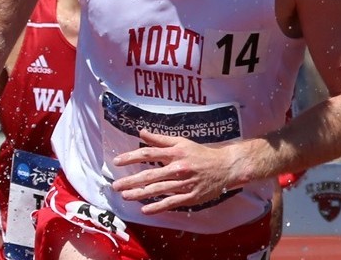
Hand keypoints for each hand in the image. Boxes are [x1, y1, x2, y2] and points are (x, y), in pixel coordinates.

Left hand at [111, 130, 237, 214]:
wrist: (225, 167)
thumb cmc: (201, 154)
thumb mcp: (182, 142)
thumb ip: (160, 139)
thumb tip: (141, 132)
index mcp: (175, 153)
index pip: (149, 154)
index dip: (131, 157)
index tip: (117, 161)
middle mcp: (178, 168)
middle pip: (150, 175)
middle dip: (131, 181)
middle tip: (115, 186)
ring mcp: (184, 184)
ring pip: (158, 189)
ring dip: (140, 193)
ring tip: (125, 196)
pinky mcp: (191, 197)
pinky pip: (171, 202)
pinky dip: (157, 206)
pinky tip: (145, 209)